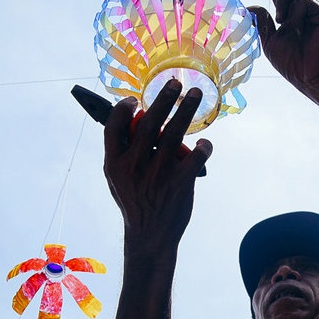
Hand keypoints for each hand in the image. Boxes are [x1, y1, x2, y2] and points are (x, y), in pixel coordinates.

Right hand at [103, 79, 212, 255]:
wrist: (150, 236)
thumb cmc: (135, 202)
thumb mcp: (117, 179)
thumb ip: (122, 152)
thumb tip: (136, 118)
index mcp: (115, 163)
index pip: (113, 127)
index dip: (123, 109)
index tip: (134, 99)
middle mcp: (134, 166)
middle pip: (149, 122)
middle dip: (164, 99)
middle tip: (175, 83)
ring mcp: (158, 174)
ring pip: (174, 133)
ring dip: (187, 110)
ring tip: (196, 95)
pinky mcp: (180, 183)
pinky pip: (195, 158)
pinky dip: (203, 147)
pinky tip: (205, 142)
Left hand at [249, 0, 318, 102]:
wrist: (310, 78)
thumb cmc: (293, 64)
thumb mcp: (270, 41)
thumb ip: (262, 23)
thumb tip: (248, 7)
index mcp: (292, 16)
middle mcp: (305, 11)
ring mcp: (316, 12)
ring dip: (284, 0)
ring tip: (279, 19)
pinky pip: (306, 2)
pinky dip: (295, 13)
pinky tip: (293, 26)